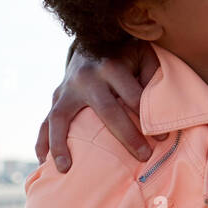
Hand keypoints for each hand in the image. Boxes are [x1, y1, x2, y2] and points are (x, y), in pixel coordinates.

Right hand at [36, 41, 158, 170]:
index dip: (150, 118)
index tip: (164, 137)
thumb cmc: (125, 53)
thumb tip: (159, 110)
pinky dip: (43, 142)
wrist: (92, 38)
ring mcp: (67, 88)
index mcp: (112, 66)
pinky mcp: (57, 96)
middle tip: (144, 157)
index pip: (134, 96)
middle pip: (107, 111)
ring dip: (62, 145)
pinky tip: (44, 162)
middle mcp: (87, 77)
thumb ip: (152, 77)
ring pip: (61, 118)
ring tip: (66, 169)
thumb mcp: (143, 55)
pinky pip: (45, 122)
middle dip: (127, 136)